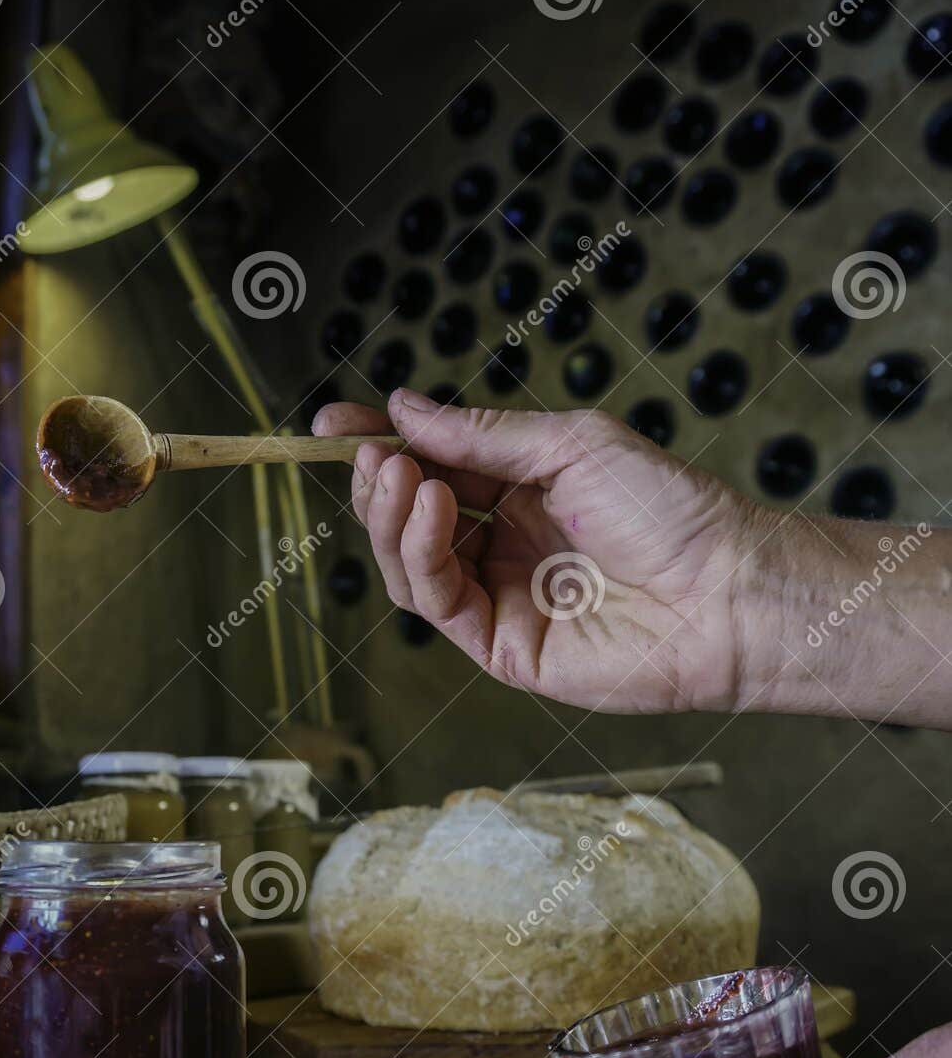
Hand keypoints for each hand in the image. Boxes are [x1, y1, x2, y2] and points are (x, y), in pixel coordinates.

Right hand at [315, 391, 951, 730]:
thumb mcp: (569, 444)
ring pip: (412, 565)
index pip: (433, 468)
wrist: (724, 589)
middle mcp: (505, 548)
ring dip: (393, 519)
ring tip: (404, 477)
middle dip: (380, 483)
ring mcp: (501, 601)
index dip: (381, 447)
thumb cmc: (670, 509)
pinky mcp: (504, 650)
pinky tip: (433, 509)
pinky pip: (439, 604)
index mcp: (524, 494)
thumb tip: (403, 407)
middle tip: (371, 453)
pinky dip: (422, 555)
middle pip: (410, 519)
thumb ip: (481, 435)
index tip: (333, 423)